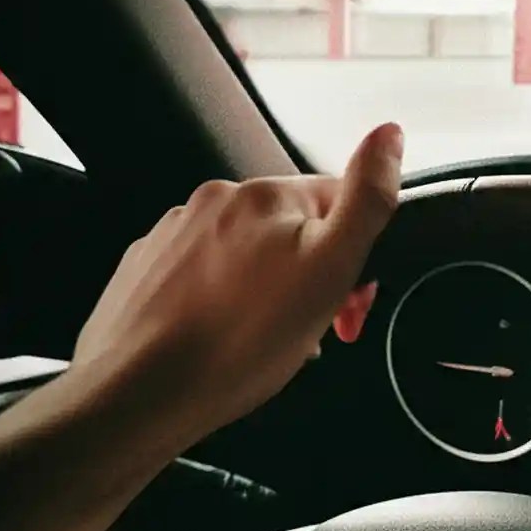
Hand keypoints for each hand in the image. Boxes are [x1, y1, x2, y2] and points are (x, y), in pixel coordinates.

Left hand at [71, 122, 402, 444]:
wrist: (141, 394)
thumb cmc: (238, 342)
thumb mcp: (331, 268)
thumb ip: (367, 198)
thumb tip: (389, 136)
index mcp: (264, 195)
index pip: (338, 204)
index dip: (357, 259)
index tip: (350, 307)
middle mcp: (214, 202)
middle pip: (292, 232)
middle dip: (312, 278)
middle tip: (312, 332)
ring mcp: (174, 236)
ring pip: (249, 258)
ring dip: (270, 294)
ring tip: (267, 343)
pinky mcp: (147, 271)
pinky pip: (205, 279)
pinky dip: (224, 305)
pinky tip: (227, 340)